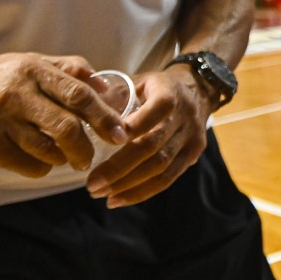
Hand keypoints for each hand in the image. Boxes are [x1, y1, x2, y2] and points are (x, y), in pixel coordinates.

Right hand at [0, 53, 123, 176]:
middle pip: (68, 127)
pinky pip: (29, 165)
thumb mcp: (18, 64)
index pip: (79, 93)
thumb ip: (61, 68)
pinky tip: (37, 162)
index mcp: (29, 68)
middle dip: (87, 147)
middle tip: (91, 157)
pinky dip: (41, 168)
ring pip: (50, 150)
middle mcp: (16, 92)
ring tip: (64, 159)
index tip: (121, 134)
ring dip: (64, 159)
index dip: (105, 116)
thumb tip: (102, 81)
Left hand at [85, 66, 212, 207]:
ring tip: (101, 194)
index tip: (101, 143)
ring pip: (160, 169)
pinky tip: (118, 199)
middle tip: (92, 183)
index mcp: (169, 94)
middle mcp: (184, 118)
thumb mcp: (138, 80)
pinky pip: (167, 180)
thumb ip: (115, 94)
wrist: (198, 90)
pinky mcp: (193, 155)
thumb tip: (82, 109)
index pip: (151, 115)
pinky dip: (141, 192)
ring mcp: (191, 139)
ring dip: (128, 185)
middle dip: (119, 169)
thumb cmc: (157, 86)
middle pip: (152, 148)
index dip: (130, 130)